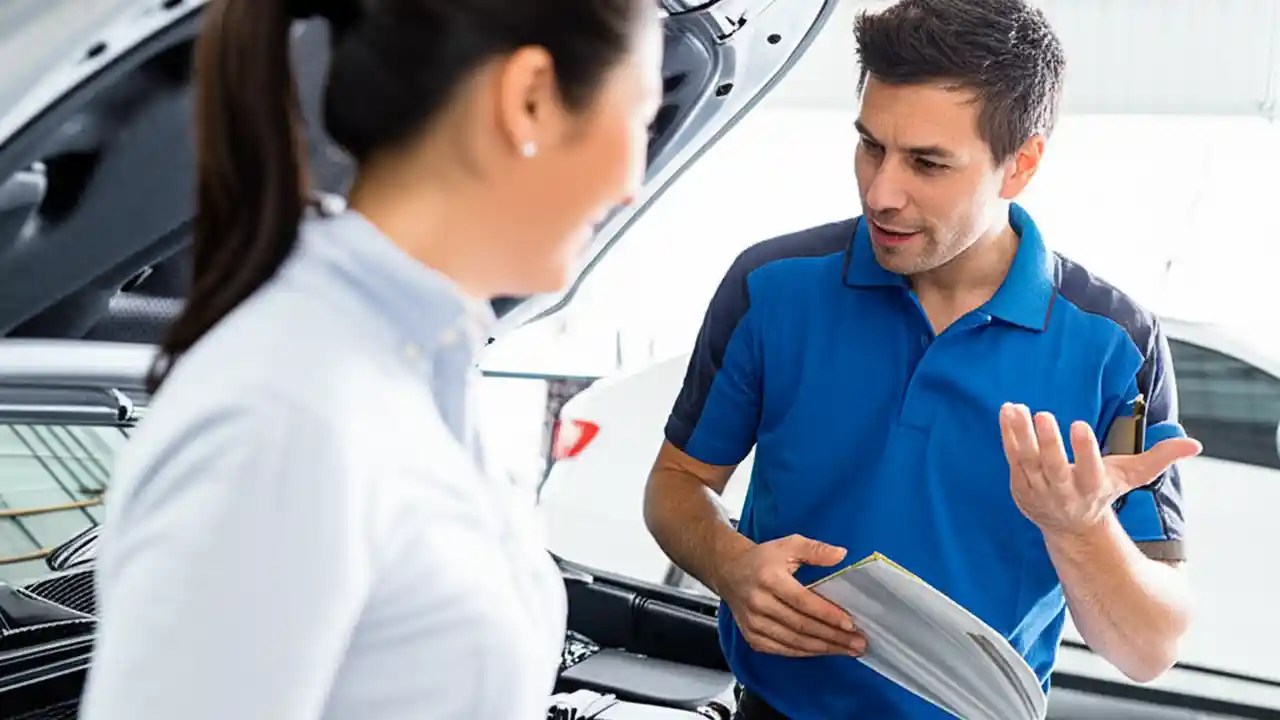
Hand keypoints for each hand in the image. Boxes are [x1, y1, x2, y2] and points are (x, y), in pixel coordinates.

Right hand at [716, 534, 866, 657]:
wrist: (730, 572)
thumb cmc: (763, 559)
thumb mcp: (788, 545)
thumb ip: (815, 549)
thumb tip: (841, 554)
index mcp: (769, 578)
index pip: (803, 601)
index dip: (827, 614)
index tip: (850, 623)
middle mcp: (759, 603)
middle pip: (801, 626)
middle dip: (833, 636)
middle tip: (858, 642)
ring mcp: (753, 623)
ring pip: (794, 642)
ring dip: (824, 648)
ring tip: (848, 649)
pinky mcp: (752, 637)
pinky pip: (783, 650)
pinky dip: (806, 652)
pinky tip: (824, 650)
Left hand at [998, 403, 1201, 536]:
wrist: (1070, 527)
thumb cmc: (1102, 492)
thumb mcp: (1131, 477)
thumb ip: (1159, 458)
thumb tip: (1194, 445)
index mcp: (1092, 485)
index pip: (1089, 468)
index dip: (1084, 448)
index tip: (1079, 424)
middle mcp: (1064, 490)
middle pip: (1054, 467)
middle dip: (1049, 442)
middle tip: (1044, 415)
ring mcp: (1039, 489)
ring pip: (1027, 461)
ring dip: (1021, 435)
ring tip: (1017, 409)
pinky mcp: (1020, 485)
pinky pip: (1012, 458)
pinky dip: (1008, 436)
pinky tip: (1007, 411)